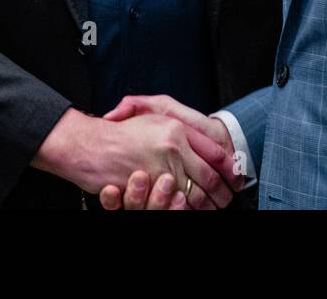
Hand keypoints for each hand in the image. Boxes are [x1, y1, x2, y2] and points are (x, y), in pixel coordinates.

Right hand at [32, 108, 235, 209]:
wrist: (90, 145)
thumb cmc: (119, 132)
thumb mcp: (151, 115)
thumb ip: (179, 124)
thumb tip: (210, 146)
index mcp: (177, 128)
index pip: (214, 151)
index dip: (229, 168)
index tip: (236, 177)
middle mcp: (173, 147)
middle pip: (209, 177)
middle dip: (222, 192)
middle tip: (227, 198)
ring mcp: (162, 168)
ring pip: (196, 194)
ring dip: (208, 205)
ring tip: (213, 208)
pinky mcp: (151, 186)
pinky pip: (176, 203)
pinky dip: (186, 210)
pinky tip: (190, 210)